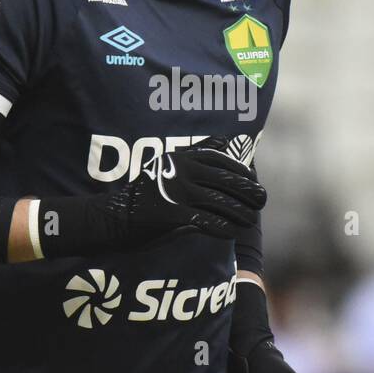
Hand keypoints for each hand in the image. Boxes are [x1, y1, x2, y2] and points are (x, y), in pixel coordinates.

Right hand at [94, 135, 266, 245]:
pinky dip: (225, 227)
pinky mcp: (173, 215)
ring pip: (222, 202)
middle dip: (248, 191)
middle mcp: (180, 171)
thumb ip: (193, 155)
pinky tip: (233, 232)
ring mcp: (177, 193)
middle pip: (227, 180)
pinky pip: (209, 222)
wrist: (112, 218)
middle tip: (262, 200)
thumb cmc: (144, 195)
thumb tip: (225, 141)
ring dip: (242, 213)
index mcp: (180, 157)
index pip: (220, 159)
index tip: (253, 179)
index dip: (241, 170)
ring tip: (251, 219)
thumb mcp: (165, 166)